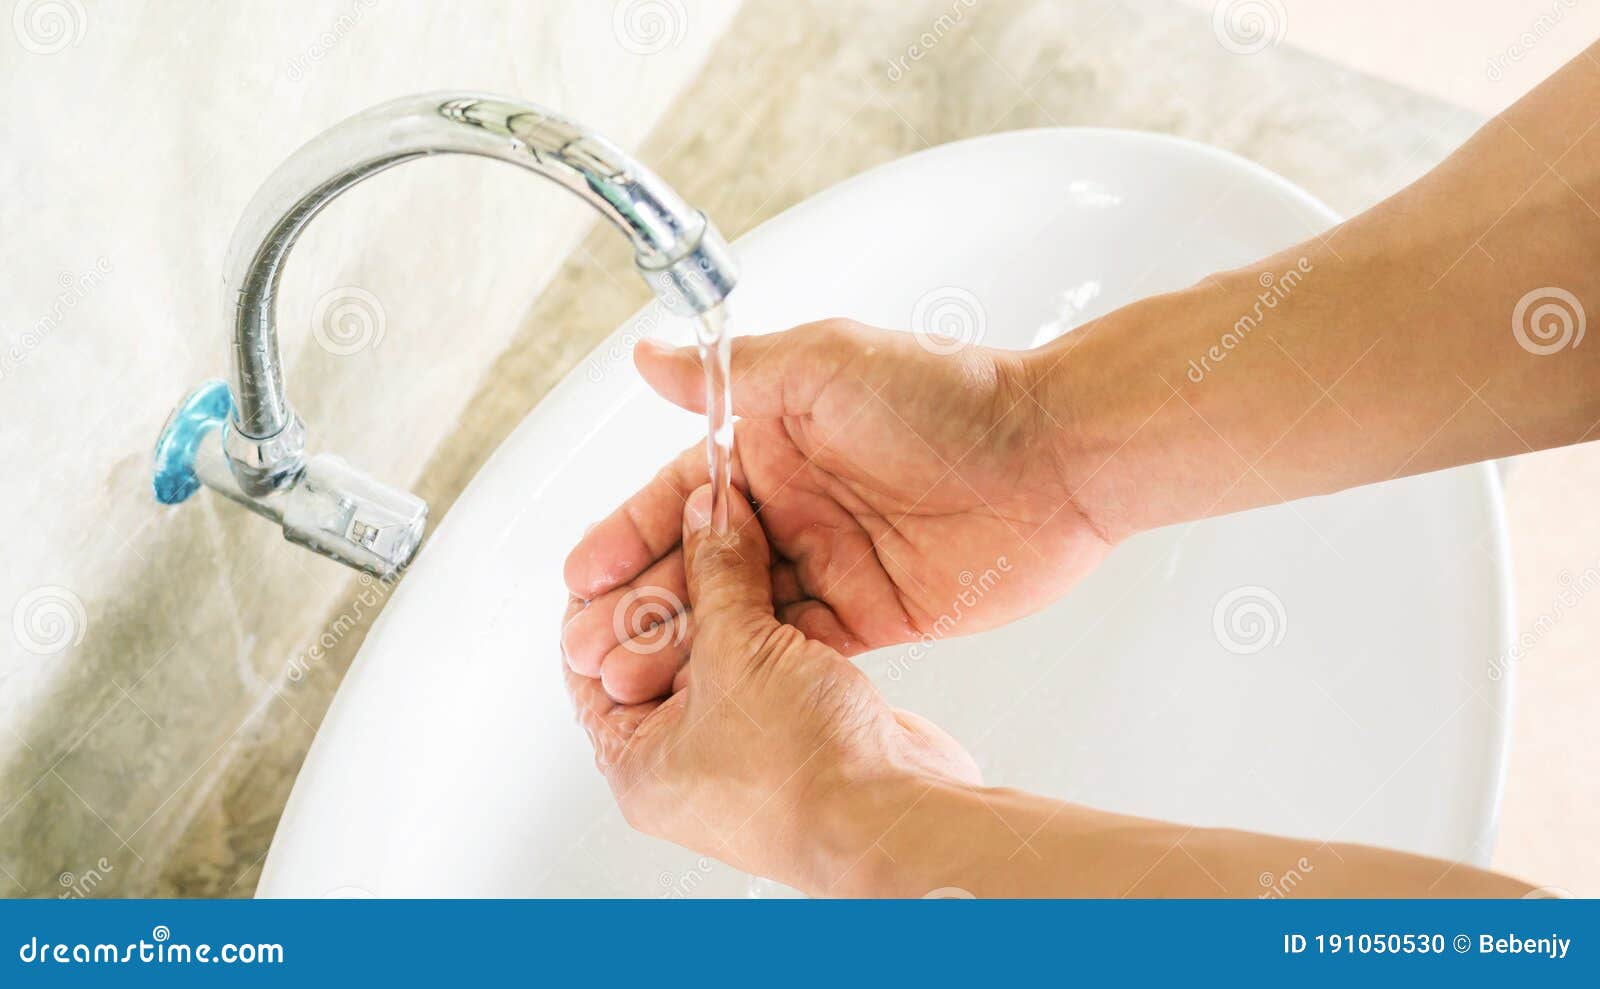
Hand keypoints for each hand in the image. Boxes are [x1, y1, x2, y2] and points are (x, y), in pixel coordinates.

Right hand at [561, 318, 1112, 702]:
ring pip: (737, 612)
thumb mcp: (828, 364)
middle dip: (640, 602)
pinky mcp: (871, 614)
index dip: (628, 533)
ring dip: (683, 643)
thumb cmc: (951, 395)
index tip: (582, 573)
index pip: (683, 495)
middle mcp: (797, 506)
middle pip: (700, 563)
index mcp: (778, 445)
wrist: (1056, 458)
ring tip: (626, 680)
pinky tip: (703, 691)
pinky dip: (748, 666)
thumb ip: (733, 376)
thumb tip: (649, 358)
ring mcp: (832, 562)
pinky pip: (795, 645)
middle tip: (589, 646)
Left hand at [563, 485, 978, 889]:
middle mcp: (682, 755)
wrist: (894, 815)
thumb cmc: (799, 777)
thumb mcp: (738, 652)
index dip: (605, 594)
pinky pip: (770, 655)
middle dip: (676, 580)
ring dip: (730, 591)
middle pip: (657, 645)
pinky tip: (779, 570)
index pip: (591, 661)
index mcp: (636, 759)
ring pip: (720, 644)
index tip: (622, 540)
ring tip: (733, 532)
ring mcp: (742, 741)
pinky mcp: (796, 725)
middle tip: (685, 524)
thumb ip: (720, 574)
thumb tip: (708, 518)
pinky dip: (773, 614)